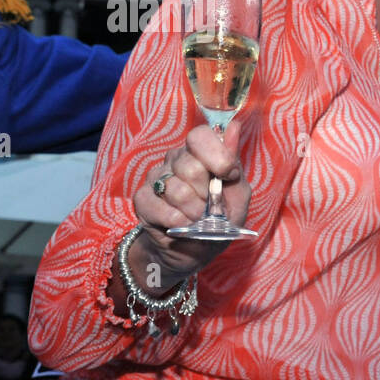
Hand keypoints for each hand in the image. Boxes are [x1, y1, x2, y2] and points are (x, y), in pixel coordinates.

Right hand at [130, 122, 251, 282]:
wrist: (195, 252)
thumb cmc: (220, 221)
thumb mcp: (237, 195)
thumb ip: (234, 163)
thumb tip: (233, 127)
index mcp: (200, 154)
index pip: (201, 136)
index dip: (217, 155)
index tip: (228, 174)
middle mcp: (176, 160)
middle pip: (191, 165)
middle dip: (207, 194)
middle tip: (210, 207)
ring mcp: (156, 178)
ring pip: (176, 188)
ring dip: (193, 212)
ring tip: (197, 219)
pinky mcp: (142, 199)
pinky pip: (157, 205)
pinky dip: (175, 220)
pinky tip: (180, 225)